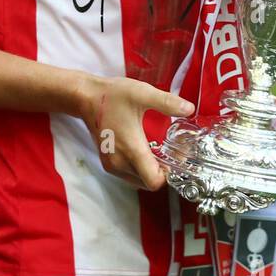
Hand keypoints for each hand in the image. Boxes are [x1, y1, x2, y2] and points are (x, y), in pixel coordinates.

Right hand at [73, 74, 192, 190]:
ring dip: (151, 171)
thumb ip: (167, 102)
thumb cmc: (113, 96)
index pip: (154, 181)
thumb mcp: (142, 94)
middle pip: (149, 182)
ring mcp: (112, 165)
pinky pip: (130, 175)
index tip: (175, 158)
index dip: (169, 174)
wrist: (86, 98)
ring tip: (159, 151)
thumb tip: (189, 109)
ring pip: (139, 181)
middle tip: (171, 152)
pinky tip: (145, 151)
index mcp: (131, 150)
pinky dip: (140, 169)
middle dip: (163, 171)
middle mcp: (120, 163)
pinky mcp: (108, 163)